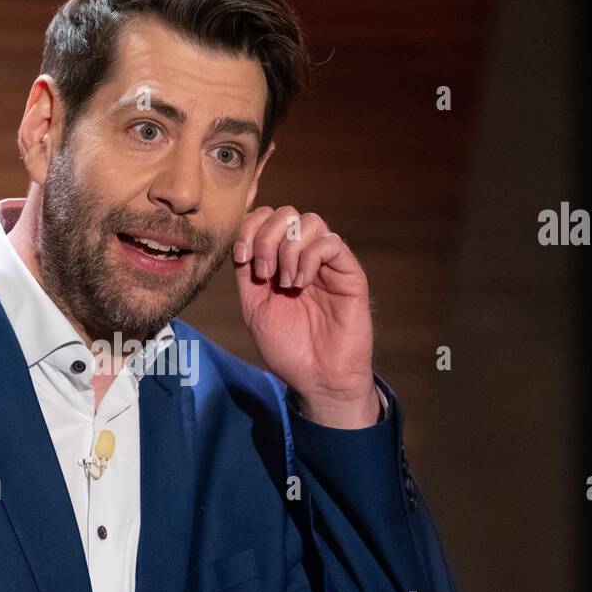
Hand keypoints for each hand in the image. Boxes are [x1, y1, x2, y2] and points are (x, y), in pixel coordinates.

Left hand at [233, 206, 379, 427]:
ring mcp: (326, 263)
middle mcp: (302, 257)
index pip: (264, 220)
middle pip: (285, 213)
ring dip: (288, 248)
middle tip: (264, 273)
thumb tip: (242, 242)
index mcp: (278, 261)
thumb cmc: (288, 348)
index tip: (242, 258)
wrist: (318, 378)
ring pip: (310, 220)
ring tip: (286, 283)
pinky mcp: (349, 272)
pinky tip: (301, 284)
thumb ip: (247, 275)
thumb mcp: (255, 309)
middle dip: (266, 237)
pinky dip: (309, 258)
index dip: (249, 228)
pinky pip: (330, 242)